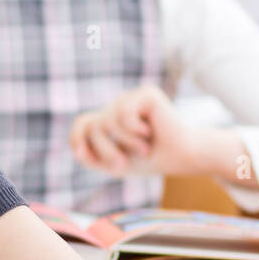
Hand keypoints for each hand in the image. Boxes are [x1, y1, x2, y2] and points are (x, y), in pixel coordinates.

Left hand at [69, 84, 202, 177]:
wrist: (181, 158)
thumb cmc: (149, 160)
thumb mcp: (113, 165)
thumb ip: (90, 159)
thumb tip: (77, 149)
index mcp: (109, 118)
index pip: (82, 123)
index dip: (77, 139)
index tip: (87, 156)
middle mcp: (118, 105)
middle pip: (94, 125)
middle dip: (105, 150)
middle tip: (123, 165)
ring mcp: (132, 97)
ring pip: (107, 121)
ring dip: (125, 143)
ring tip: (144, 149)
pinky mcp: (146, 93)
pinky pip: (124, 114)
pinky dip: (134, 131)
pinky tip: (149, 132)